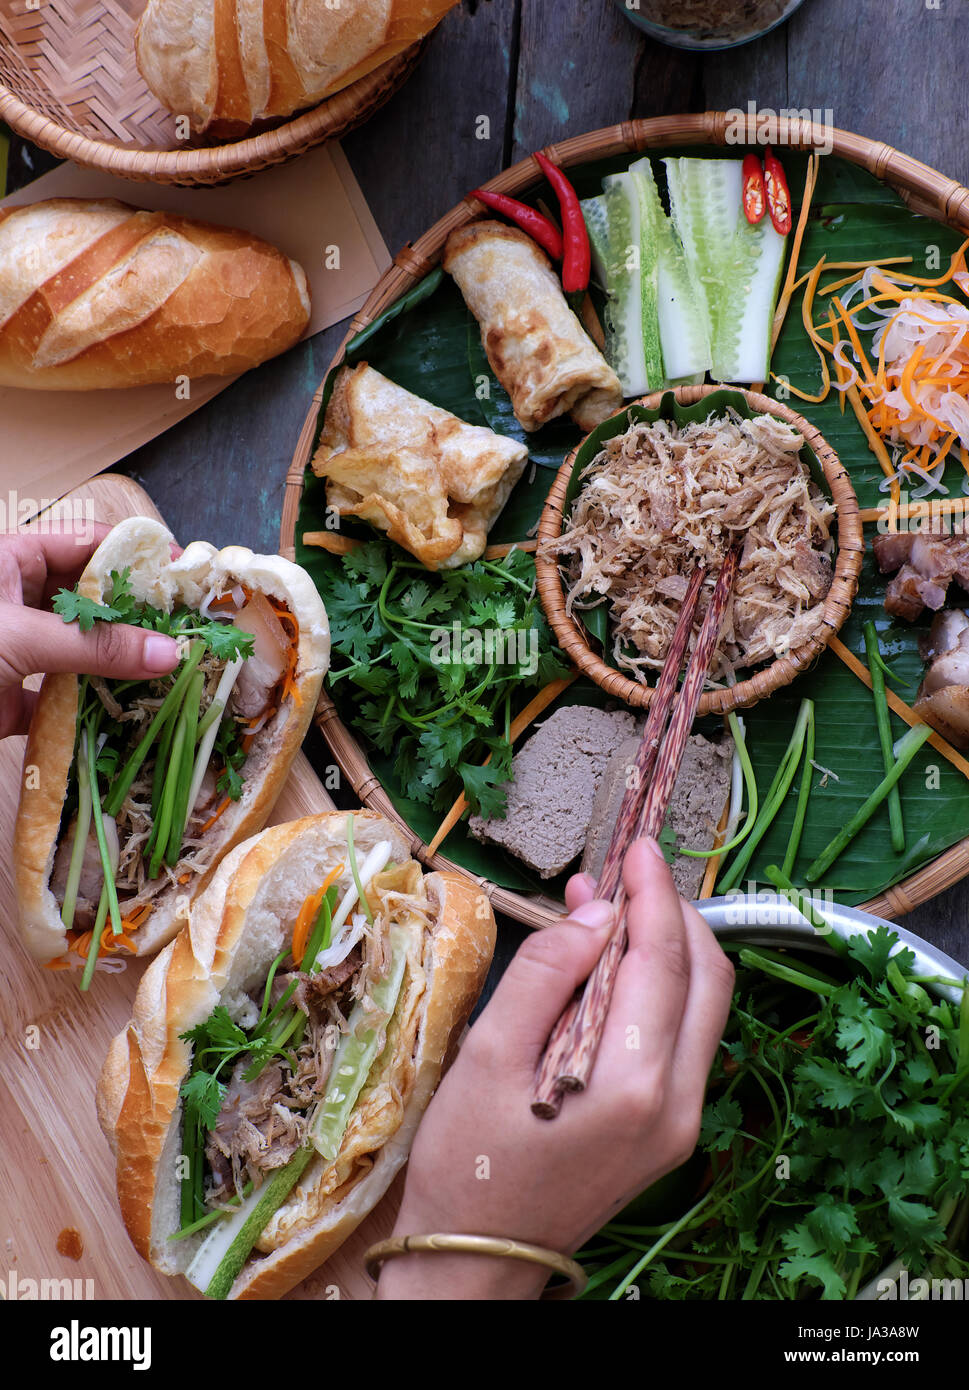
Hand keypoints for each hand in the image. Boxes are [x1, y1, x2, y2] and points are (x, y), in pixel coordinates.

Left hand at [0, 523, 179, 738]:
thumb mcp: (17, 638)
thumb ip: (94, 646)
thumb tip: (167, 652)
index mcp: (9, 562)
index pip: (87, 544)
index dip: (136, 555)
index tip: (183, 573)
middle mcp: (15, 602)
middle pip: (92, 600)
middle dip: (137, 615)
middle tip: (188, 629)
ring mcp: (16, 651)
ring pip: (83, 650)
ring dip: (121, 664)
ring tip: (172, 672)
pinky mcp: (11, 699)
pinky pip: (64, 699)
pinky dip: (93, 709)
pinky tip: (128, 715)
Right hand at [377, 838, 734, 1299]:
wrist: (478, 1256)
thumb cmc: (468, 1160)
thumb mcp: (488, 1054)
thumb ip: (547, 973)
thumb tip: (597, 912)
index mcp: (632, 1083)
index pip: (664, 960)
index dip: (654, 893)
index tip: (637, 846)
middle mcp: (676, 1103)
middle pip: (707, 978)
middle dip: (670, 914)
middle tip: (620, 876)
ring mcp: (681, 1122)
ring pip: (704, 1007)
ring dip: (667, 948)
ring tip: (605, 914)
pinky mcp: (672, 1132)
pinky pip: (683, 1039)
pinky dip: (659, 991)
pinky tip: (609, 971)